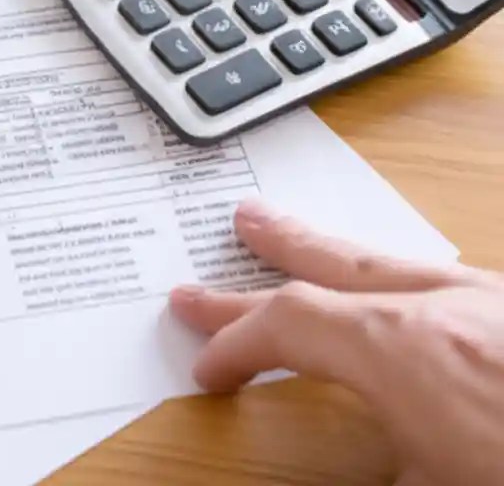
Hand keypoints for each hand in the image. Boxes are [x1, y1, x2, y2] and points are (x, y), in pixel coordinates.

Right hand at [170, 200, 503, 485]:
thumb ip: (365, 472)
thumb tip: (329, 471)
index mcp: (404, 351)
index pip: (290, 324)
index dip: (238, 342)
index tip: (209, 369)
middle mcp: (449, 309)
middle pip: (341, 269)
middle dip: (282, 249)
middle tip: (242, 224)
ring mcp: (496, 301)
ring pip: (399, 261)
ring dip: (340, 250)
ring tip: (301, 231)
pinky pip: (442, 274)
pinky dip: (400, 273)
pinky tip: (400, 281)